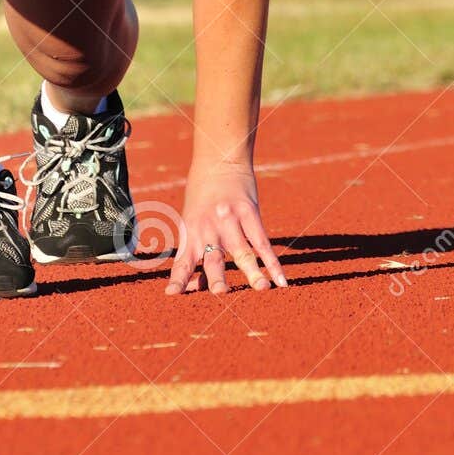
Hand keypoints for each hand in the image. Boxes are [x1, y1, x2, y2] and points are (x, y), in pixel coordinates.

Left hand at [165, 161, 286, 295]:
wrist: (219, 159)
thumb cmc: (201, 197)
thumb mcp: (191, 221)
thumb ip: (194, 252)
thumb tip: (196, 286)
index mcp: (190, 232)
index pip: (183, 261)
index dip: (178, 278)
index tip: (172, 294)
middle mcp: (209, 228)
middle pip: (213, 257)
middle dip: (216, 275)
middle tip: (219, 292)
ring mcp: (230, 220)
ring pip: (243, 251)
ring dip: (252, 271)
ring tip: (261, 288)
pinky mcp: (249, 213)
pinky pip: (263, 242)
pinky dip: (273, 262)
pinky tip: (281, 280)